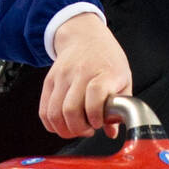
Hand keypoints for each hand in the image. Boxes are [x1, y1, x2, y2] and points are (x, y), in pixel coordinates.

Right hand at [39, 13, 132, 138]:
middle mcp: (80, 73)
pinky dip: (51, 124)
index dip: (96, 115)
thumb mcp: (124, 77)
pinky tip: (63, 124)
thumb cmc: (107, 59)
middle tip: (88, 129)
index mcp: (104, 72)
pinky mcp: (49, 81)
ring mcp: (62, 76)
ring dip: (65, 129)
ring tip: (76, 128)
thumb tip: (112, 132)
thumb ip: (121, 105)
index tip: (99, 123)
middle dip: (79, 129)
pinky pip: (44, 110)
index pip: (95, 94)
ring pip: (54, 113)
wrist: (84, 37)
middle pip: (70, 109)